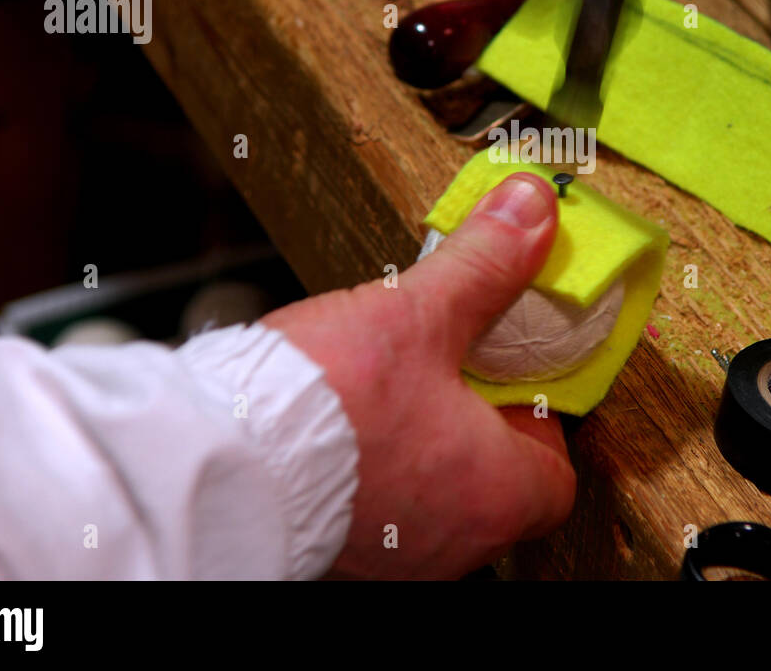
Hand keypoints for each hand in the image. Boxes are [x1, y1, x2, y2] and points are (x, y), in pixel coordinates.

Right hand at [262, 173, 576, 578]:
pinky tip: (340, 424)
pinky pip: (377, 509)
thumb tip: (530, 212)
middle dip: (474, 422)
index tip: (512, 370)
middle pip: (494, 484)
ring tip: (389, 388)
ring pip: (433, 497)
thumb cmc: (322, 405)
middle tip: (448, 367)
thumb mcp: (419, 313)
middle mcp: (452, 542)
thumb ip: (485, 265)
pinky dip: (370, 468)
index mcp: (495, 494)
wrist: (214, 463)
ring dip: (420, 445)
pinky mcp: (337, 553)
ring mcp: (393, 558)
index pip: (555, 473)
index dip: (538, 418)